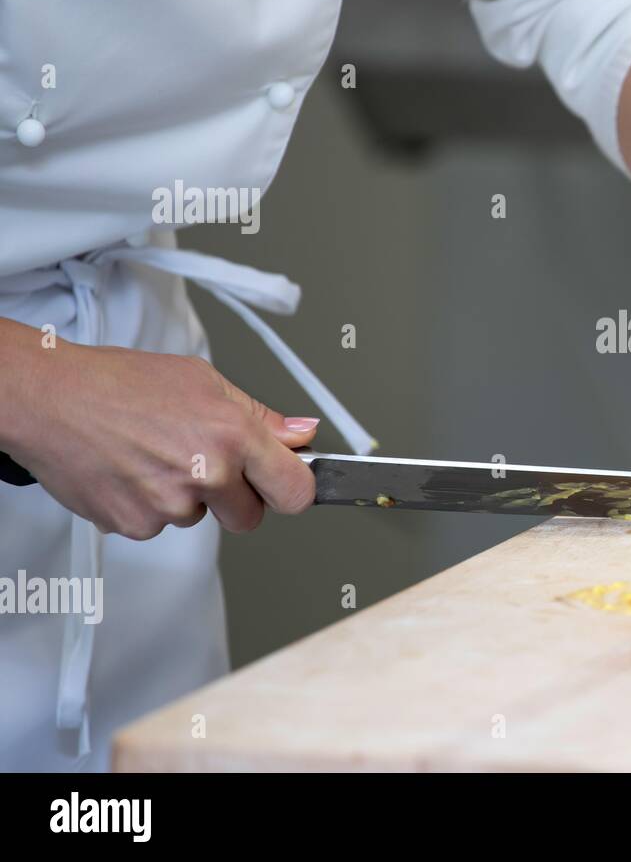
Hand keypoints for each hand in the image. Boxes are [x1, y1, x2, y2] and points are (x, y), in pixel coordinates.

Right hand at [1, 328, 317, 539]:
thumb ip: (261, 417)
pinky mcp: (135, 525)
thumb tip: (303, 435)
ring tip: (155, 455)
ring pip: (200, 518)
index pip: (296, 491)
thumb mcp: (204, 382)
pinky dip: (149, 505)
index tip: (286, 485)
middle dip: (235, 498)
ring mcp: (170, 505)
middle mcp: (207, 474)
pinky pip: (159, 526)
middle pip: (250, 517)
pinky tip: (133, 470)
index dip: (293, 489)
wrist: (50, 399)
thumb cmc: (120, 383)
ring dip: (187, 497)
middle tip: (206, 463)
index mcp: (233, 436)